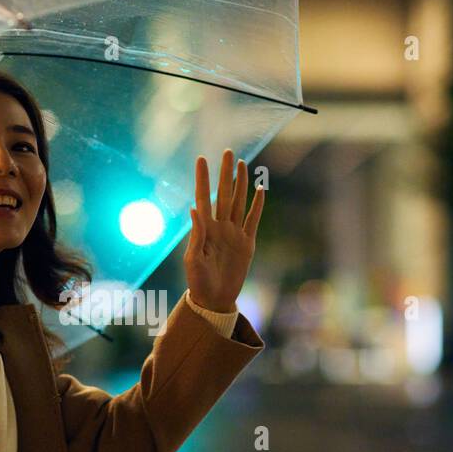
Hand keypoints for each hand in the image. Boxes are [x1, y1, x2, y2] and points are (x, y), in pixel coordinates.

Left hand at [185, 148, 263, 312]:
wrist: (214, 299)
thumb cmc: (199, 281)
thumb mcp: (193, 259)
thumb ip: (196, 234)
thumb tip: (194, 208)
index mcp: (204, 229)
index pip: (204, 197)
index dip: (203, 179)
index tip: (201, 159)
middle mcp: (220, 227)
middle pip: (224, 194)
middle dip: (225, 173)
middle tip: (228, 152)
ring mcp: (234, 233)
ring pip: (239, 202)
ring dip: (240, 183)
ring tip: (242, 164)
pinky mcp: (247, 243)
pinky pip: (253, 220)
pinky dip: (257, 205)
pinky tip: (259, 189)